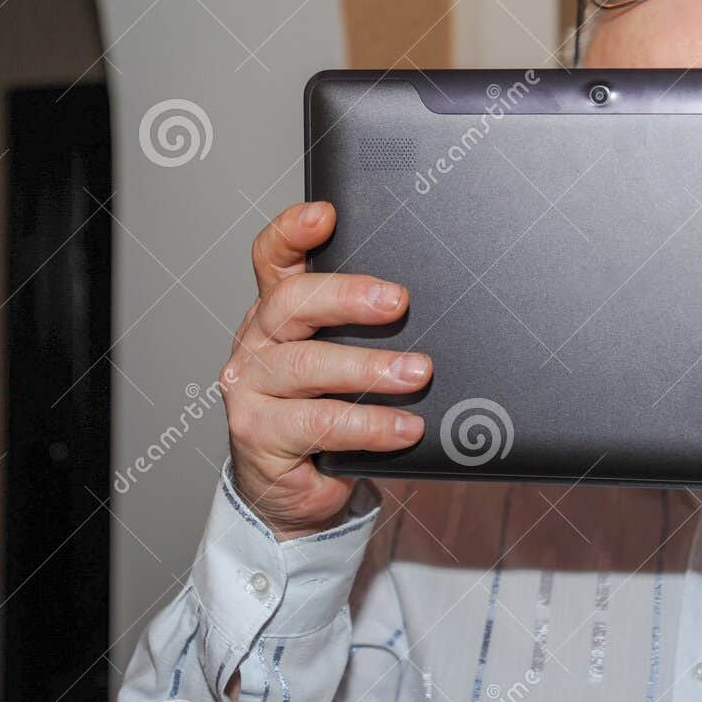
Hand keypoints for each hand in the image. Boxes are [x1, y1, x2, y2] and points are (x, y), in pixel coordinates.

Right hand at [221, 201, 430, 539]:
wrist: (298, 486)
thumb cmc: (330, 409)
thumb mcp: (348, 358)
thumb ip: (372, 330)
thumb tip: (447, 314)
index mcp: (280, 310)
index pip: (275, 258)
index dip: (293, 231)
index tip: (326, 215)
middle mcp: (259, 341)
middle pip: (292, 303)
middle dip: (347, 296)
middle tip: (398, 301)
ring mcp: (254, 388)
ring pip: (308, 366)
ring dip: (369, 368)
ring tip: (417, 373)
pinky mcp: (259, 434)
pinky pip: (319, 424)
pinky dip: (369, 424)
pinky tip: (404, 427)